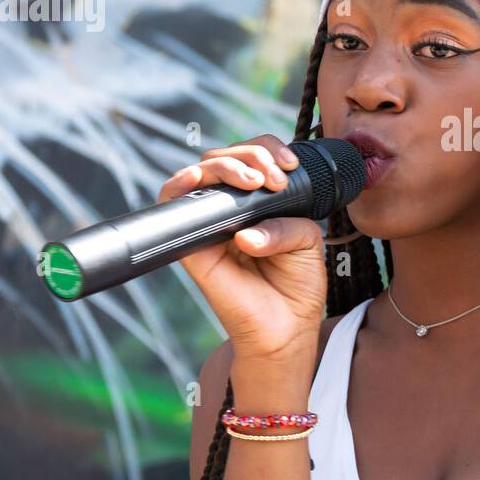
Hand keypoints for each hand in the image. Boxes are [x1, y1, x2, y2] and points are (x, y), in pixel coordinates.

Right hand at [160, 135, 327, 368]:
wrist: (286, 329)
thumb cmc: (296, 285)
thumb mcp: (307, 241)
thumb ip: (286, 222)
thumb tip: (245, 232)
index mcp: (259, 201)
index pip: (252, 156)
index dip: (267, 149)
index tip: (290, 165)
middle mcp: (232, 208)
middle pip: (225, 156)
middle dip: (251, 154)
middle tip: (274, 179)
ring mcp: (210, 223)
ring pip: (201, 171)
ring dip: (226, 165)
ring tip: (254, 183)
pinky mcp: (192, 245)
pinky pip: (172, 204)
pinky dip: (180, 184)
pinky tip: (199, 179)